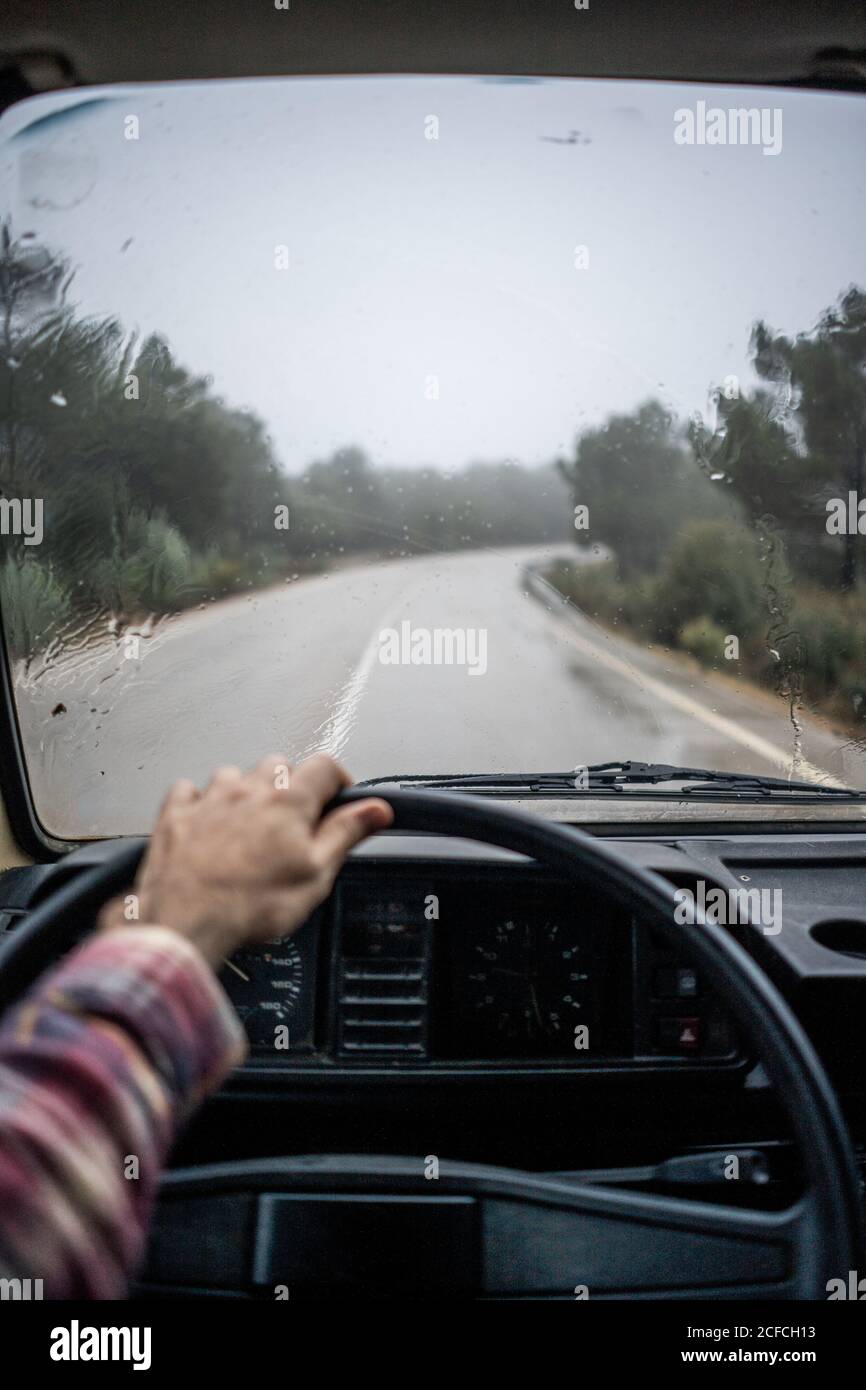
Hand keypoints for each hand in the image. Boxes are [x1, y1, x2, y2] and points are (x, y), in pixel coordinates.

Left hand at [98, 754, 392, 967]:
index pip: (325, 766)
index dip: (337, 780)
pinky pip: (188, 790)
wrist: (187, 922)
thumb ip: (346, 833)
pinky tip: (206, 822)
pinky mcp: (176, 815)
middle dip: (291, 784)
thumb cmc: (252, 904)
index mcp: (289, 802)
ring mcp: (209, 800)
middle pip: (279, 765)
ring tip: (248, 824)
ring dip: (245, 791)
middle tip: (294, 820)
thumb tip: (376, 809)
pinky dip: (199, 800)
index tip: (338, 799)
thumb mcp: (316, 874)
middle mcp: (248, 790)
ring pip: (234, 775)